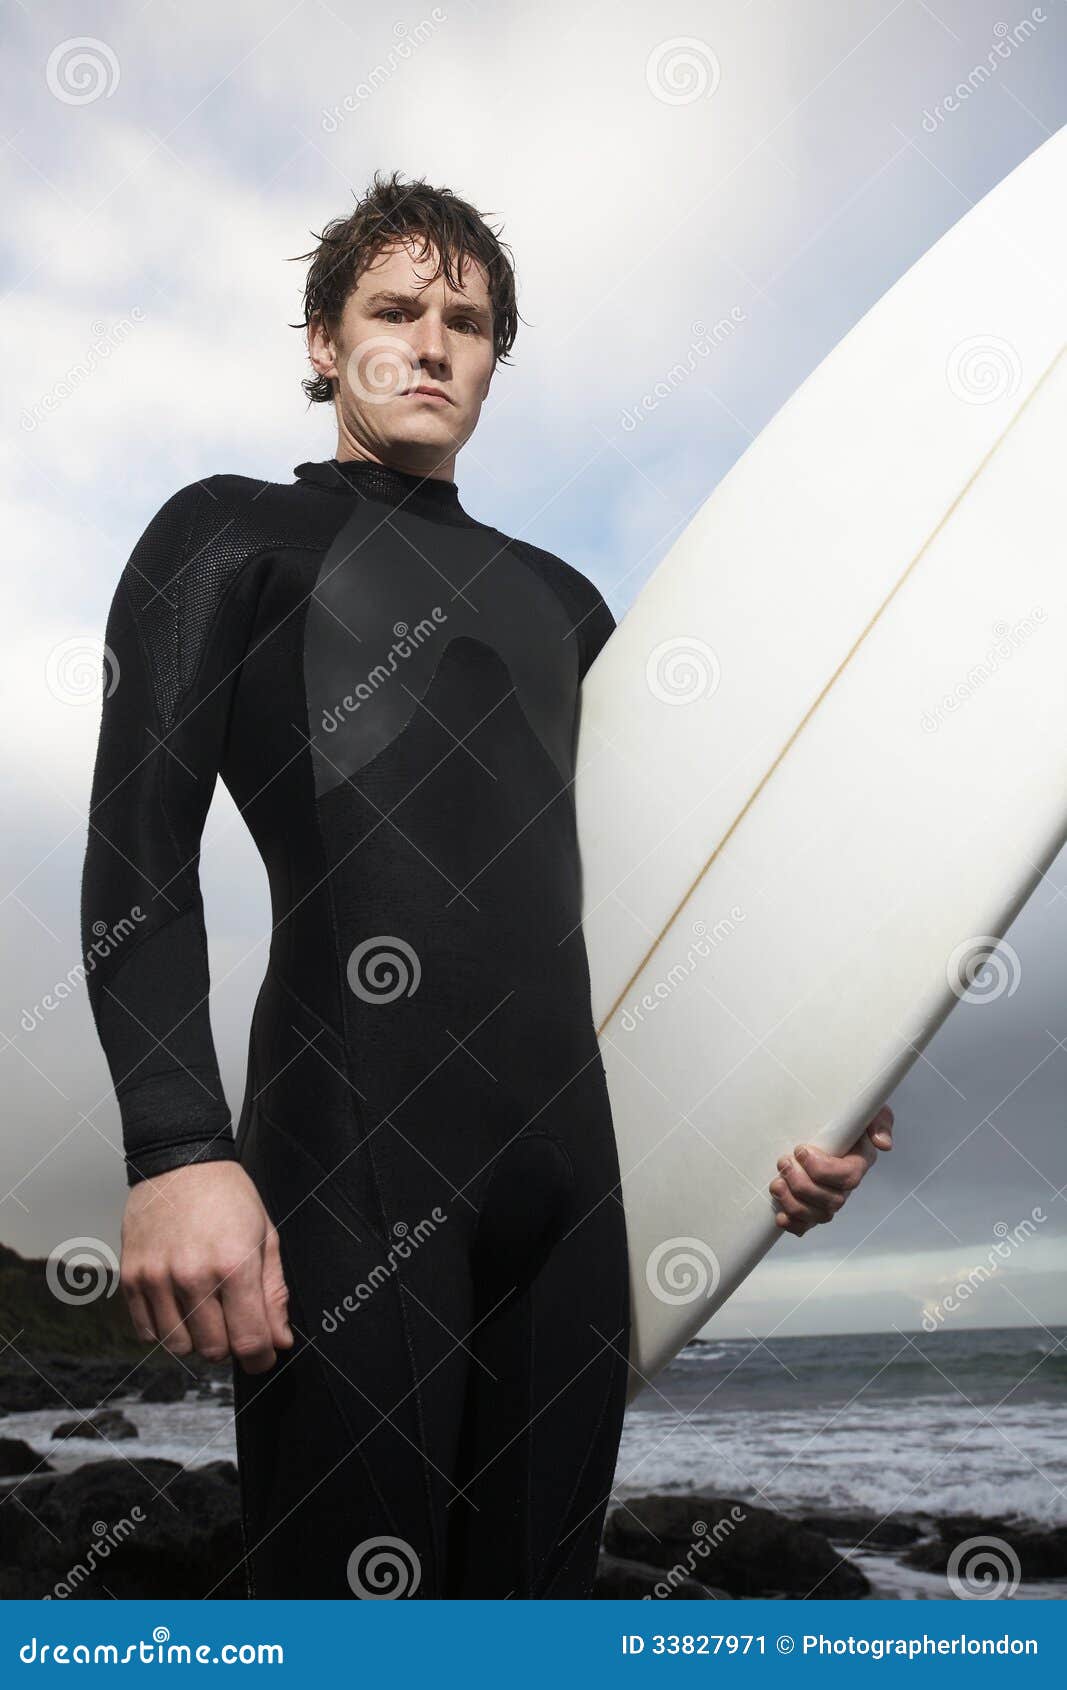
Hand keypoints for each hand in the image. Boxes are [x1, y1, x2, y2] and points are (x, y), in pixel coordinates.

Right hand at [120, 1160, 292, 1372]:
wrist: (181, 1162)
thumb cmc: (228, 1196)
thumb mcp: (265, 1237)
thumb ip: (273, 1294)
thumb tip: (279, 1340)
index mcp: (234, 1264)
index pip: (249, 1340)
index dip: (261, 1358)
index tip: (263, 1357)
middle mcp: (193, 1275)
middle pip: (214, 1349)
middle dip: (231, 1345)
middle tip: (235, 1322)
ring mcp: (157, 1278)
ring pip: (179, 1346)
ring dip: (197, 1339)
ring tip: (206, 1310)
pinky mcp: (132, 1278)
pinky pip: (147, 1332)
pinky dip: (166, 1329)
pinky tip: (179, 1305)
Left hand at [768, 1105, 893, 1236]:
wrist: (826, 1120)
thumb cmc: (846, 1116)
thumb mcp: (867, 1111)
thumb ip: (879, 1122)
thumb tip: (883, 1144)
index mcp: (859, 1163)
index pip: (847, 1177)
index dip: (822, 1169)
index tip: (801, 1150)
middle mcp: (845, 1186)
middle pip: (830, 1200)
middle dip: (802, 1185)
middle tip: (783, 1162)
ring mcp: (828, 1198)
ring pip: (817, 1215)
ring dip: (793, 1203)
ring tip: (776, 1183)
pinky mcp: (810, 1205)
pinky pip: (806, 1225)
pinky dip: (793, 1224)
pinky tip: (780, 1216)